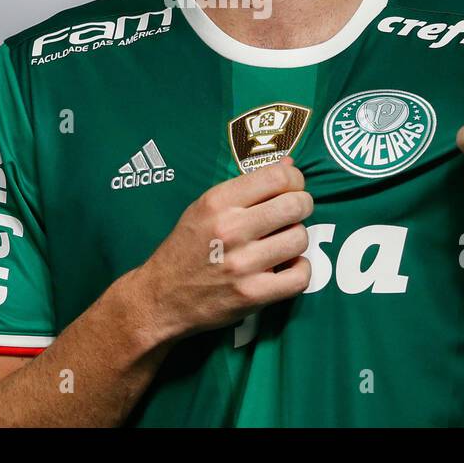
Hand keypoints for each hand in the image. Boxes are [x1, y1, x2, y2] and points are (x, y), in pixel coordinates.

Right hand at [127, 158, 313, 342]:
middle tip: (294, 213)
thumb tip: (289, 164)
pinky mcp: (252, 294)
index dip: (294, 180)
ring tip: (283, 242)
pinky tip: (287, 266)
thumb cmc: (186, 248)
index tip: (292, 187)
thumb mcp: (204, 207)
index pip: (277, 177)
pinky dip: (300, 270)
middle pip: (295, 205)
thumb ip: (246, 186)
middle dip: (302, 206)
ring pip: (300, 239)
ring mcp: (242, 264)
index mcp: (218, 202)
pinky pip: (300, 276)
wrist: (161, 298)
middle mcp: (230, 229)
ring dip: (297, 239)